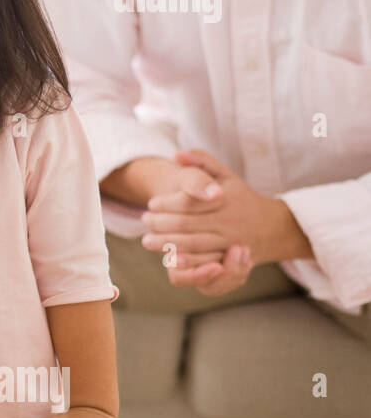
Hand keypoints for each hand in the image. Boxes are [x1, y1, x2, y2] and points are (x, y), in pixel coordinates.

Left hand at [139, 149, 287, 291]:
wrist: (273, 226)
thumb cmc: (241, 197)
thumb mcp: (227, 175)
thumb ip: (202, 161)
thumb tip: (176, 154)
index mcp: (225, 199)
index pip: (191, 202)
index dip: (168, 203)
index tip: (151, 203)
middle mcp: (228, 220)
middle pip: (188, 224)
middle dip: (161, 224)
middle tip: (144, 221)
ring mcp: (229, 241)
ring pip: (194, 244)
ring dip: (167, 244)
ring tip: (146, 240)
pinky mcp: (230, 258)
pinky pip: (205, 262)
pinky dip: (186, 262)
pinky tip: (168, 260)